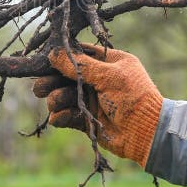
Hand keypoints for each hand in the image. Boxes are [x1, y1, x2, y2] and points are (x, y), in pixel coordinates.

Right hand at [32, 43, 162, 167]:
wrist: (146, 133)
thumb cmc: (133, 97)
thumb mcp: (108, 76)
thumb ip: (80, 65)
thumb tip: (53, 53)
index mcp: (107, 62)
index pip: (78, 53)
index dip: (60, 56)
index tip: (43, 60)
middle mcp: (97, 79)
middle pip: (65, 75)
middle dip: (51, 80)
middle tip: (39, 87)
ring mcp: (90, 99)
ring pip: (62, 95)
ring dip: (55, 98)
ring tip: (55, 102)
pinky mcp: (86, 119)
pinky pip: (65, 115)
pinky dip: (60, 116)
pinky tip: (58, 117)